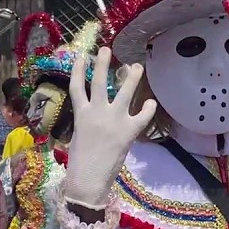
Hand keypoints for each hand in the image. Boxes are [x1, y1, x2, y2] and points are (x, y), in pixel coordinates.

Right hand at [62, 47, 155, 209]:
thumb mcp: (79, 136)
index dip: (79, 70)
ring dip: (131, 78)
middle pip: (98, 82)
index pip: (77, 87)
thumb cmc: (80, 162)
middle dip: (102, 64)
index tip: (82, 56)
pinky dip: (147, 108)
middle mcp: (97, 112)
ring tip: (136, 66)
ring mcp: (114, 120)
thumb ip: (87, 122)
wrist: (88, 179)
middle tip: (106, 49)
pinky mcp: (128, 131)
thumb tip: (94, 115)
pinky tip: (151, 102)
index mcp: (81, 114)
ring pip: (124, 92)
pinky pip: (142, 116)